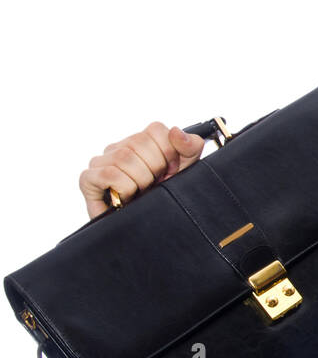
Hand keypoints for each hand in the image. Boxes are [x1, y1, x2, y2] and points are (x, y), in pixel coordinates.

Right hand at [79, 123, 205, 217]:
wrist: (150, 229)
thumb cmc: (164, 197)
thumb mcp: (186, 171)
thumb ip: (190, 147)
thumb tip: (175, 131)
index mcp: (141, 142)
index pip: (155, 129)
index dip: (169, 152)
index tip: (171, 170)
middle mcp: (119, 148)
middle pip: (139, 143)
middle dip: (156, 169)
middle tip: (155, 184)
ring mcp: (101, 162)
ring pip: (124, 157)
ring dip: (141, 180)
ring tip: (141, 192)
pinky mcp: (88, 179)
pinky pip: (108, 174)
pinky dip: (124, 188)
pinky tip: (127, 197)